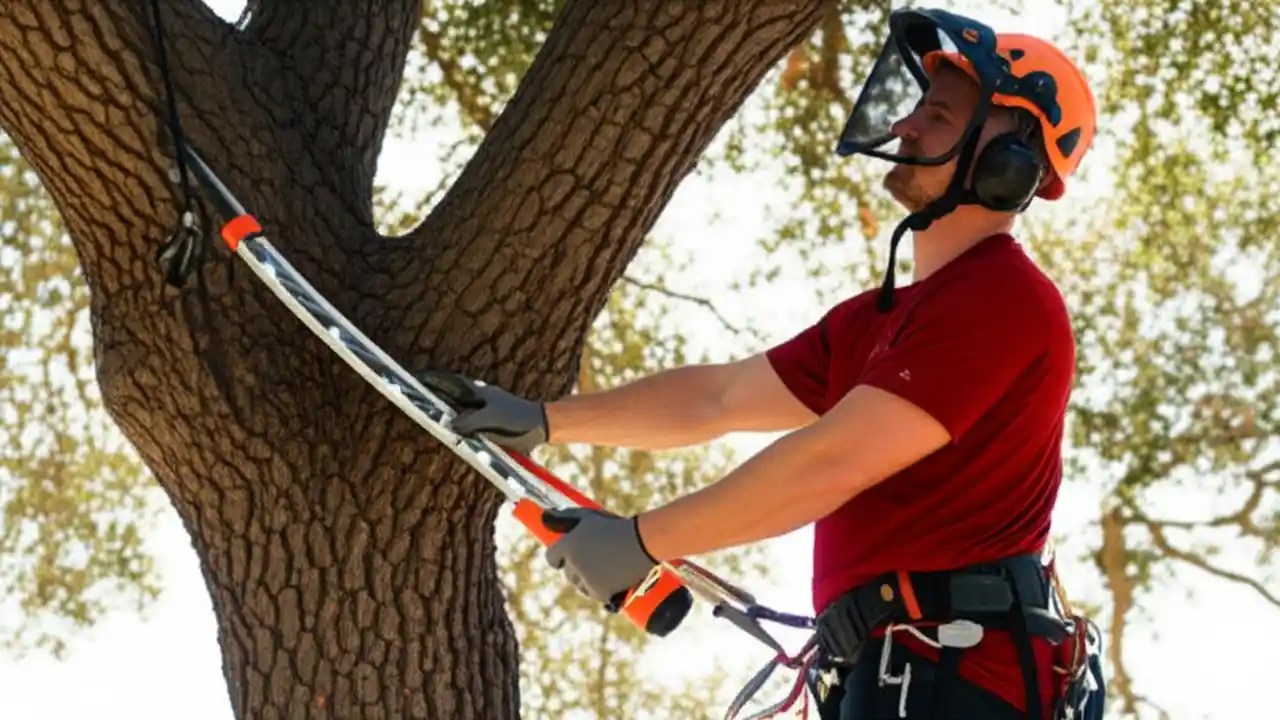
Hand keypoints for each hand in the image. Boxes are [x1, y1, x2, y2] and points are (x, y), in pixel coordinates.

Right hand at [416, 369, 548, 453]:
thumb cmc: (518, 417)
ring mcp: (483, 411)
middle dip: (435, 394)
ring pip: (459, 409)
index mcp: (479, 392)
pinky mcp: (488, 425)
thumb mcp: (492, 418)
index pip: (451, 383)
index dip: (433, 380)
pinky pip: (468, 424)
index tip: (416, 378)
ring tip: (427, 413)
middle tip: (415, 395)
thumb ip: (471, 420)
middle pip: (452, 395)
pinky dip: (457, 425)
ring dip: (445, 410)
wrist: (540, 426)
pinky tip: (450, 431)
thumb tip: (449, 423)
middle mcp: (479, 400)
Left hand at [543, 507, 658, 605]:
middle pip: (568, 573)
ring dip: (589, 580)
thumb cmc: (616, 526)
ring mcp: (587, 580)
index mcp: (568, 545)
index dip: (560, 557)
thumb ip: (565, 517)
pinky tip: (614, 578)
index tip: (568, 556)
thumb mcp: (589, 516)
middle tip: (597, 558)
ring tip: (607, 567)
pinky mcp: (601, 593)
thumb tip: (544, 516)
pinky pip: (595, 594)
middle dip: (578, 567)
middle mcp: (574, 564)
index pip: (551, 558)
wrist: (642, 542)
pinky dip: (602, 590)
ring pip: (581, 585)